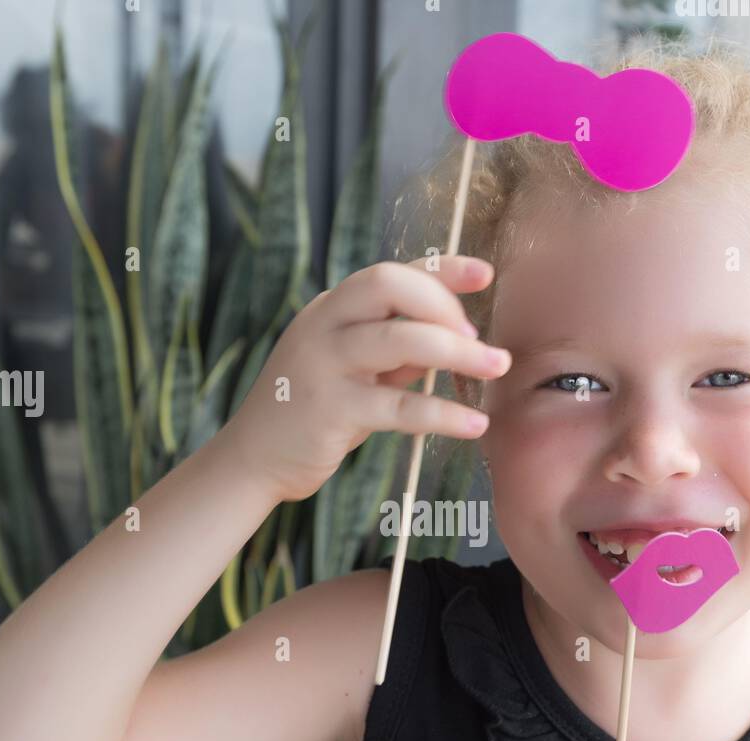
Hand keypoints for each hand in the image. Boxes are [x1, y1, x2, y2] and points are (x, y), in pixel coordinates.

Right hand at [225, 255, 511, 502]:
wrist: (252, 460)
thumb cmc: (312, 412)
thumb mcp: (352, 371)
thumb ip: (394, 351)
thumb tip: (453, 338)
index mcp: (330, 309)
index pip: (390, 273)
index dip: (441, 269)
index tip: (486, 274)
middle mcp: (323, 326)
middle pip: (391, 286)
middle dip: (445, 305)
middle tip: (478, 340)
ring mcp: (324, 365)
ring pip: (402, 340)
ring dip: (459, 352)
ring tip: (497, 367)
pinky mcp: (332, 411)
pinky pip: (401, 406)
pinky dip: (444, 413)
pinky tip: (475, 423)